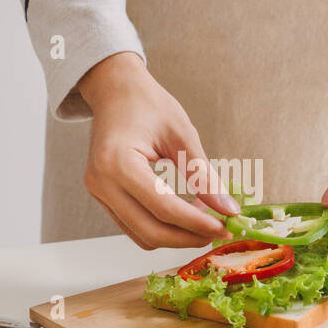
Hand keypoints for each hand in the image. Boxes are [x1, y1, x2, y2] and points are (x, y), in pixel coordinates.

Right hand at [78, 52, 238, 248]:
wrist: (115, 90)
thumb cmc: (148, 104)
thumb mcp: (182, 135)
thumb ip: (203, 175)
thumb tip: (228, 209)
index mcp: (118, 162)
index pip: (164, 207)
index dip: (197, 223)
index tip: (226, 226)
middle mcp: (101, 182)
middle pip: (150, 231)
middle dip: (188, 237)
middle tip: (219, 230)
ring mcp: (98, 193)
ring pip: (142, 235)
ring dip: (176, 236)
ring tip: (204, 218)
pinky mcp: (102, 197)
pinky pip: (134, 226)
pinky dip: (162, 227)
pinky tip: (185, 214)